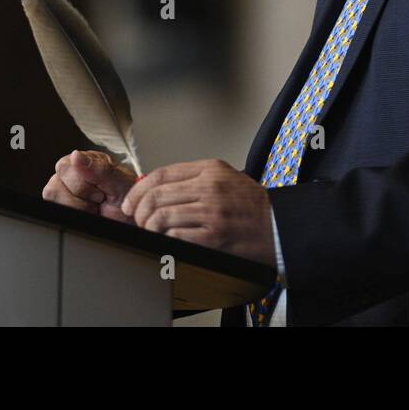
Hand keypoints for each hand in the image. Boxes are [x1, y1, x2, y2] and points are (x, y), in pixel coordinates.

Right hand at [42, 149, 136, 224]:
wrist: (130, 217)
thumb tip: (76, 155)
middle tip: (100, 198)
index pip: (65, 167)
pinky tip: (88, 213)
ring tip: (94, 206)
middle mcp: (68, 174)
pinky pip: (57, 213)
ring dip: (79, 208)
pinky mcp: (60, 207)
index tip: (101, 189)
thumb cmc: (126, 195)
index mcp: (83, 160)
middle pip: (55, 186)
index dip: (83, 183)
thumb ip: (98, 168)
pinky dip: (75, 216)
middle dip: (83, 197)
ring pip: (54, 199)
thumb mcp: (119, 181)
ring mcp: (62, 191)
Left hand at [120, 159, 274, 266]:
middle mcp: (209, 187)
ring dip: (149, 228)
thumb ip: (192, 176)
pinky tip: (167, 240)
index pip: (160, 174)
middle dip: (139, 212)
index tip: (131, 202)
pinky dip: (165, 239)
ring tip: (152, 232)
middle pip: (156, 196)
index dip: (138, 190)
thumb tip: (153, 186)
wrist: (277, 225)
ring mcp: (212, 212)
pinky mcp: (214, 236)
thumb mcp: (224, 176)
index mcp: (210, 169)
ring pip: (161, 217)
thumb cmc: (250, 204)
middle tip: (138, 220)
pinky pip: (175, 236)